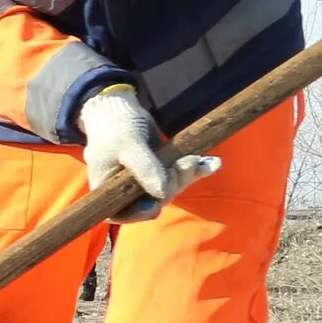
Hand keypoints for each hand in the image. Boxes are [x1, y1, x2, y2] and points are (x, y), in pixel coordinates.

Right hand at [77, 83, 215, 220]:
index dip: (141, 212)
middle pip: (154, 200)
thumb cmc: (115, 127)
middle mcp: (127, 190)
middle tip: (185, 162)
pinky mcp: (163, 169)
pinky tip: (213, 163)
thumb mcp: (128, 145)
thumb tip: (164, 195)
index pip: (123, 213)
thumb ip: (145, 169)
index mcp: (108, 190)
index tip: (156, 204)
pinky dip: (198, 169)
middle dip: (174, 184)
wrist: (121, 109)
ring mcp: (147, 180)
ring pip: (172, 188)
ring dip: (188, 174)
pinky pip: (182, 175)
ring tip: (198, 158)